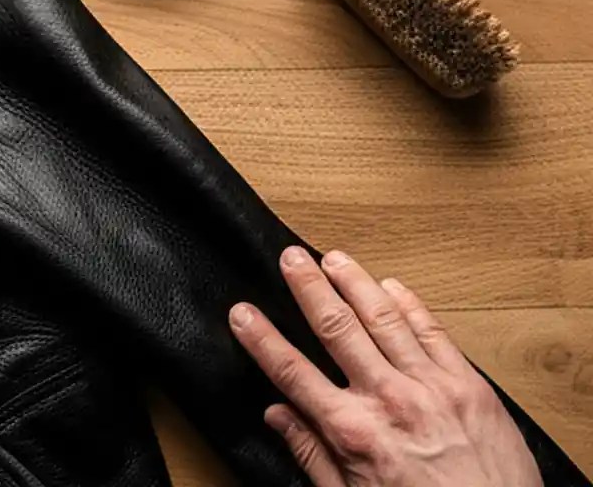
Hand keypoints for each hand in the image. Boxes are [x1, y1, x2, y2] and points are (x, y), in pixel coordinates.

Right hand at [229, 247, 541, 486]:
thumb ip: (312, 453)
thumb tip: (278, 416)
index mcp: (353, 431)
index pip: (293, 371)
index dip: (262, 338)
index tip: (242, 313)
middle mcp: (389, 400)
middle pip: (336, 328)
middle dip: (309, 288)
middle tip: (291, 257)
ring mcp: (432, 387)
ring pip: (384, 319)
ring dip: (355, 283)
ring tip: (335, 258)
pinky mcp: (469, 385)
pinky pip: (434, 332)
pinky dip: (410, 305)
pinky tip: (391, 286)